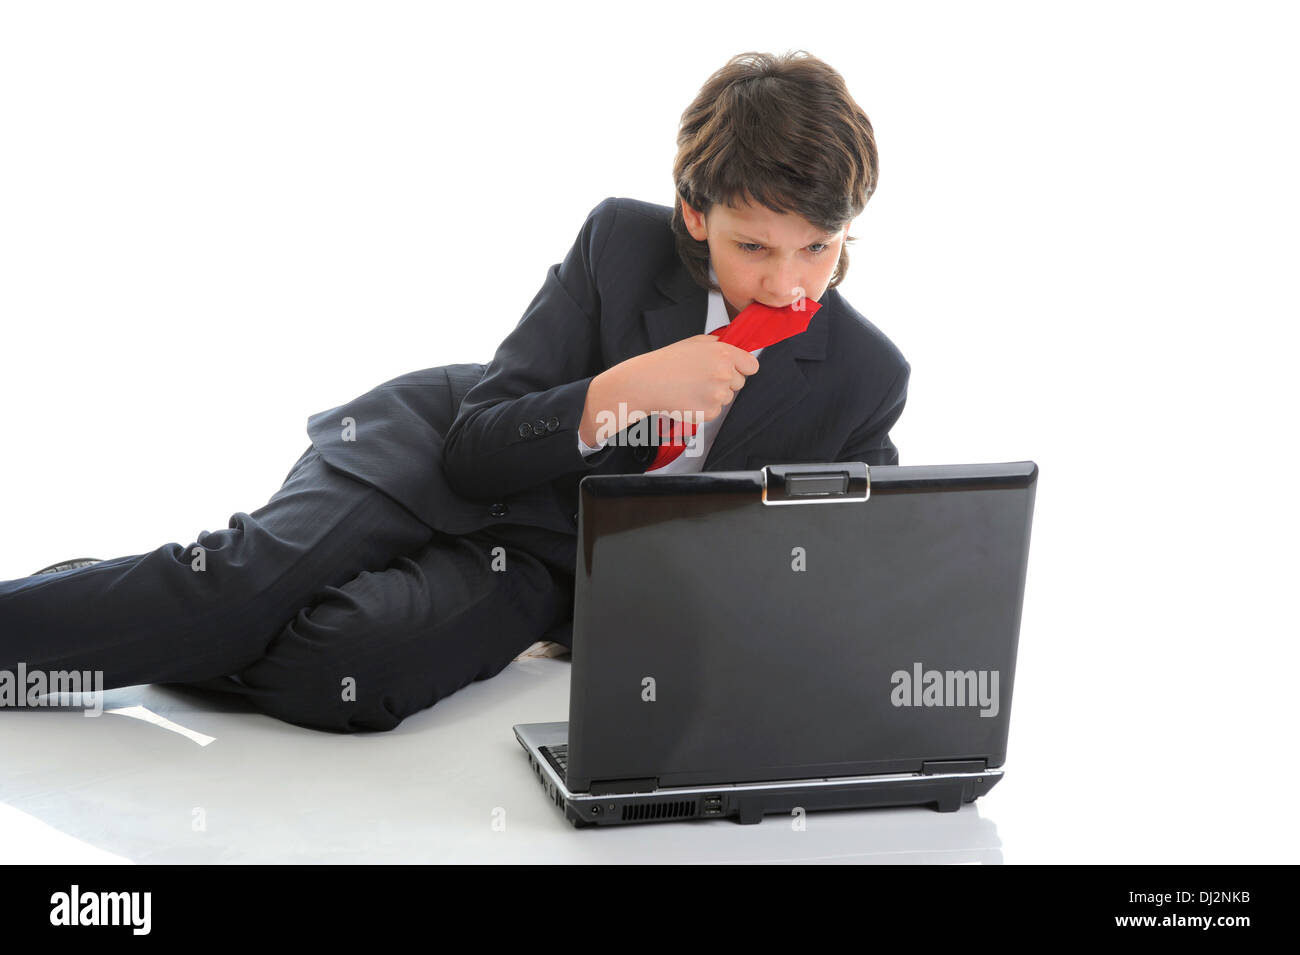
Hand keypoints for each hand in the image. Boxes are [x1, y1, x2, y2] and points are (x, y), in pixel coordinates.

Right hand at [628, 333, 760, 425]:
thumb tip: (734, 349)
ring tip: (691, 388)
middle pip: (740, 383)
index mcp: (723, 353)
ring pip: (727, 397)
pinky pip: (715, 411)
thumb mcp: (695, 342)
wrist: (646, 383)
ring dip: (714, 395)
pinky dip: (704, 408)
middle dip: (726, 382)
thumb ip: (719, 345)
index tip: (735, 369)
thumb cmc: (667, 362)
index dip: (743, 368)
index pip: (752, 365)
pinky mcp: (710, 412)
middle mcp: (724, 373)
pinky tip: (688, 399)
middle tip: (702, 378)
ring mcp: (718, 394)